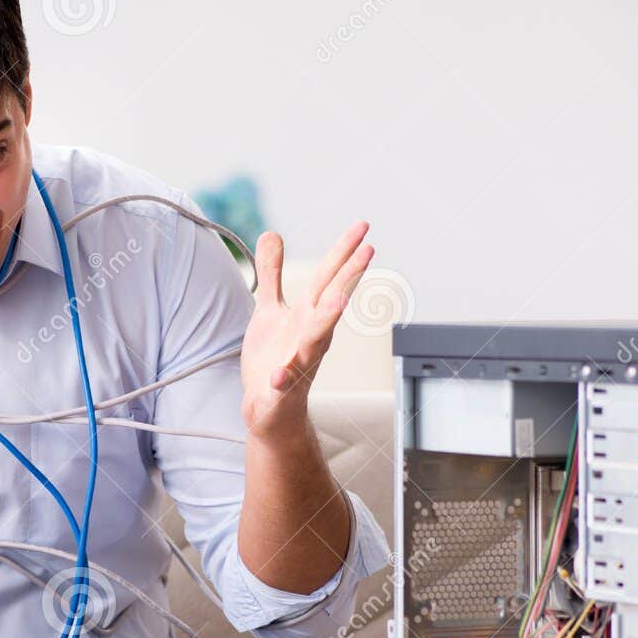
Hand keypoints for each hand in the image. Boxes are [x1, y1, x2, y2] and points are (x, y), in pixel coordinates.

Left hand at [239, 221, 373, 439]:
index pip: (329, 279)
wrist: (269, 410)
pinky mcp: (282, 389)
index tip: (363, 228)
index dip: (344, 253)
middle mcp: (311, 336)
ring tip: (338, 300)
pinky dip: (283, 378)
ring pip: (316, 340)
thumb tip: (273, 233)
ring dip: (326, 321)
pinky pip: (284, 383)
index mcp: (309, 316)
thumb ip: (271, 274)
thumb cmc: (273, 359)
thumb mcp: (269, 310)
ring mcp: (300, 362)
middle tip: (368, 249)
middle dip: (349, 275)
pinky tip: (279, 373)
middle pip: (331, 301)